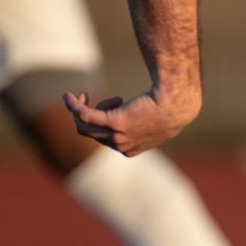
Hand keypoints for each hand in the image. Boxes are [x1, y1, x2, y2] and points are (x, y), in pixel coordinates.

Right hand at [64, 88, 197, 156]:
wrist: (178, 103)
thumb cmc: (171, 108)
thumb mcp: (155, 120)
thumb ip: (141, 122)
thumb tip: (134, 111)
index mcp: (129, 150)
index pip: (103, 139)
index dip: (101, 121)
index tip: (112, 104)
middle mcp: (121, 146)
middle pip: (90, 133)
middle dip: (87, 115)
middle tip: (90, 98)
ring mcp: (118, 136)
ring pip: (85, 125)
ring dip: (84, 107)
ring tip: (102, 95)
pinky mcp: (115, 122)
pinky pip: (85, 115)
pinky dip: (73, 106)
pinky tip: (67, 95)